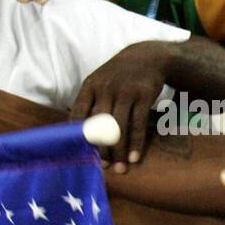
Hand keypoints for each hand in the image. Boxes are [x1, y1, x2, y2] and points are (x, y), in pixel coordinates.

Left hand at [70, 41, 172, 169]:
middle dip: (101, 149)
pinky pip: (138, 124)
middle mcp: (106, 88)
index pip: (78, 113)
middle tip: (103, 167)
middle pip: (99, 125)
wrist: (148, 56)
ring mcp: (126, 91)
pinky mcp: (144, 95)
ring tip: (121, 168)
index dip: (77, 135)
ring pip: (119, 128)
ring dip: (120, 151)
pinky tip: (135, 157)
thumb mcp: (100, 82)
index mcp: (90, 85)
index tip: (80, 153)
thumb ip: (89, 103)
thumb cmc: (119, 76)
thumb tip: (76, 133)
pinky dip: (136, 143)